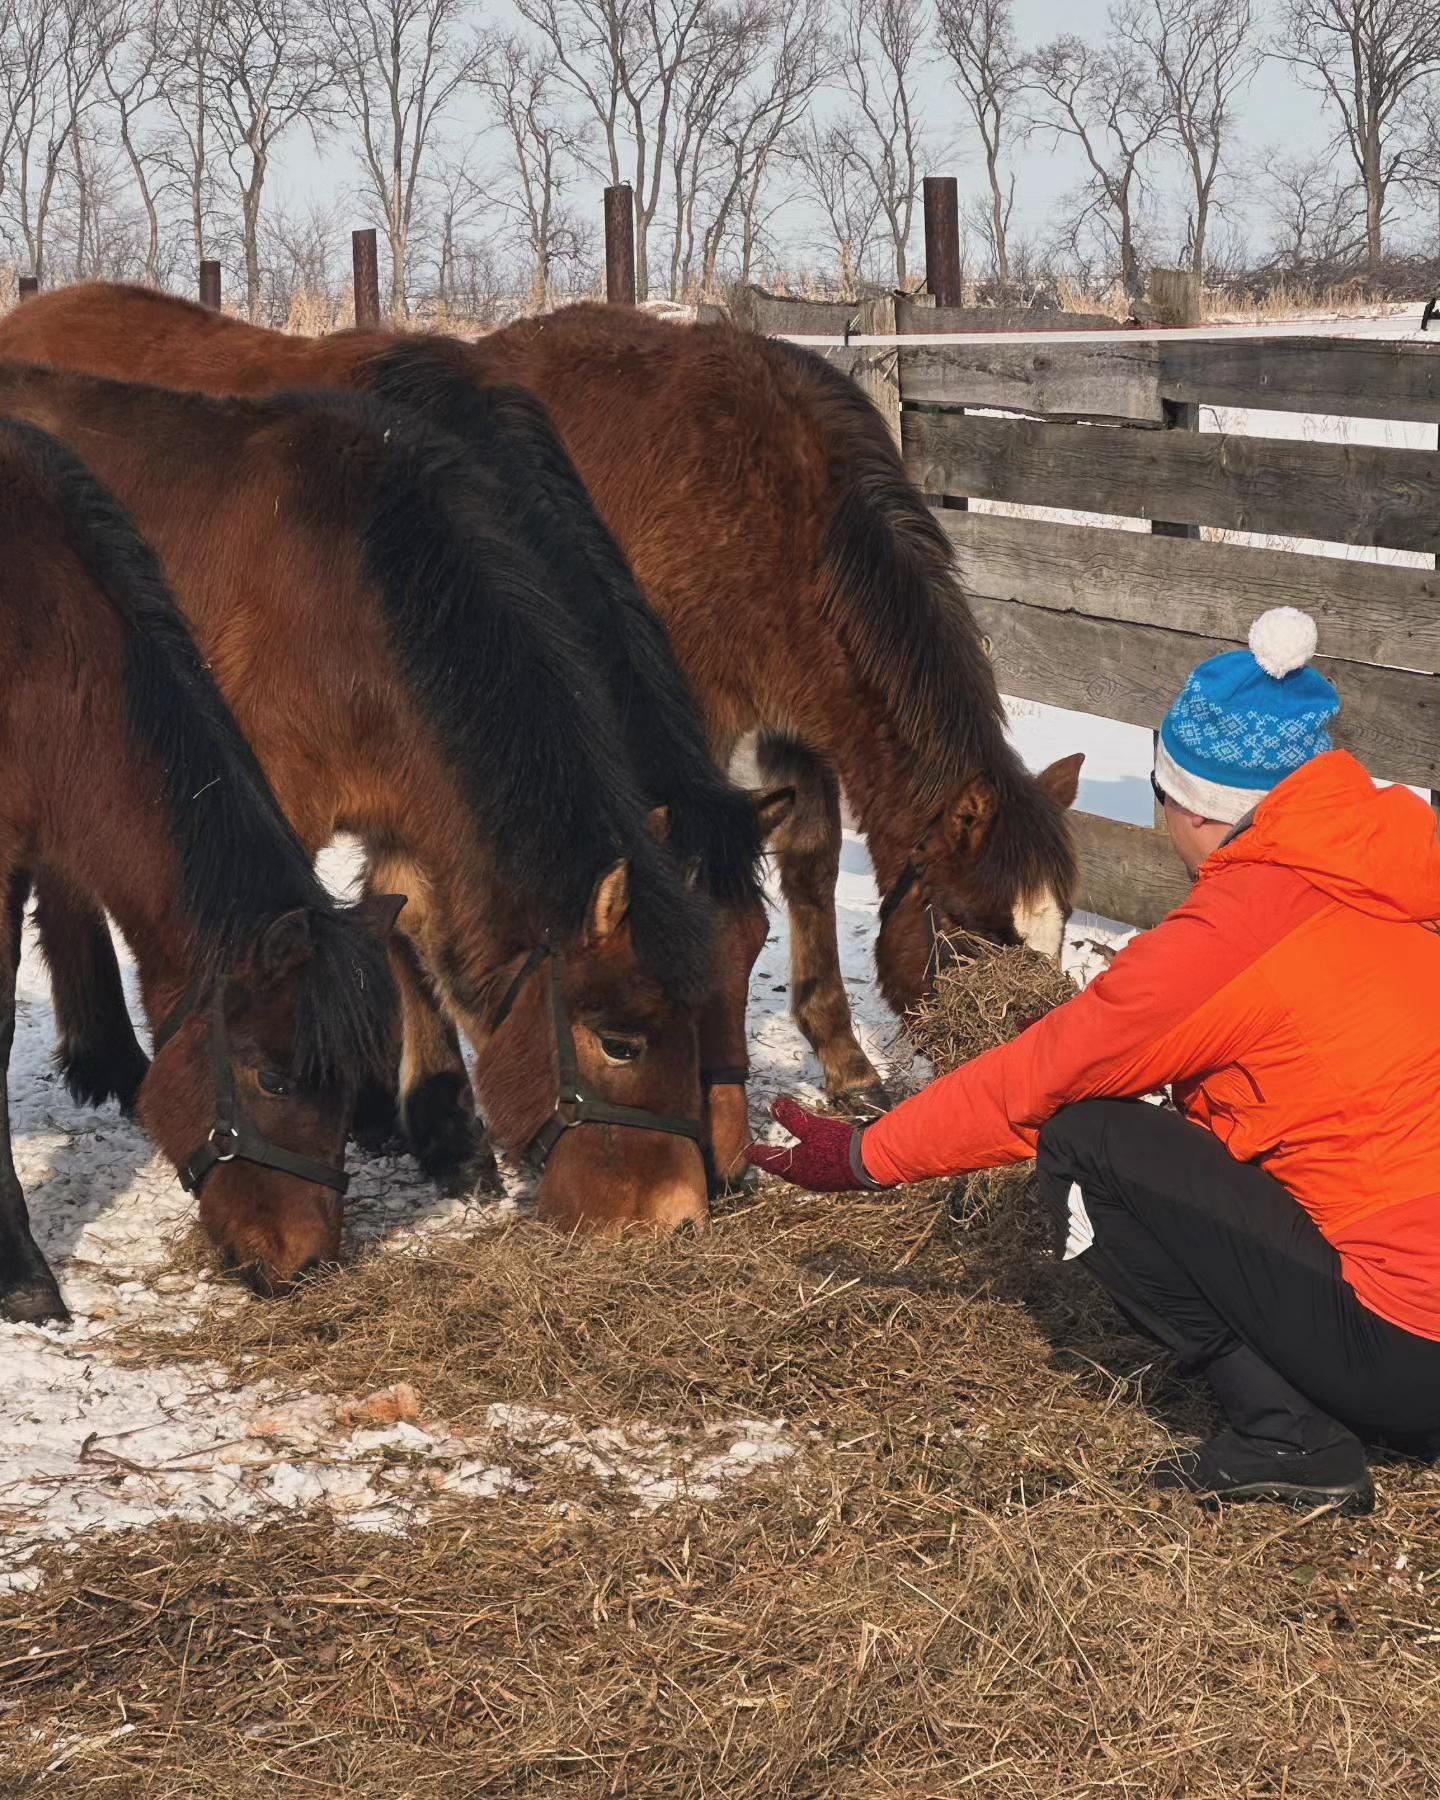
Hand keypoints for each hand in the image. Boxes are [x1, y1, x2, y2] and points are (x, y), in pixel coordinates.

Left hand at [746, 1096, 884, 1192]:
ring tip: (791, 1157)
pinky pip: (816, 1173)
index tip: (748, 1151)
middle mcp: (805, 1178)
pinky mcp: (836, 1181)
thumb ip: (792, 1117)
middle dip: (775, 1161)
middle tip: (767, 1155)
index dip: (758, 1154)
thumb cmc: (836, 1145)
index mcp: (794, 1168)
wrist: (869, 1164)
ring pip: (801, 1172)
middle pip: (784, 1169)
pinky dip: (810, 1165)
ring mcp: (821, 1182)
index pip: (769, 1160)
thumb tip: (774, 1105)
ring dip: (793, 1163)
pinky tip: (816, 1160)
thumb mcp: (811, 1127)